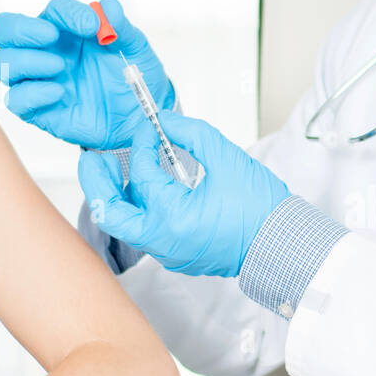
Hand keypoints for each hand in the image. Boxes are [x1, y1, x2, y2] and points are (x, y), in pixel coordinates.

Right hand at [0, 0, 173, 148]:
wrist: (140, 118)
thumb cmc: (133, 78)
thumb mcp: (135, 49)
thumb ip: (122, 28)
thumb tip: (109, 8)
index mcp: (65, 30)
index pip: (52, 11)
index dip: (67, 13)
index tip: (91, 26)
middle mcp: (44, 51)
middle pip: (4, 29)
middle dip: (20, 28)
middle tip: (50, 35)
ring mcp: (38, 80)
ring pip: (2, 63)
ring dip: (27, 60)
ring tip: (59, 66)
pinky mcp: (38, 110)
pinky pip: (15, 100)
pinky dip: (32, 93)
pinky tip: (59, 92)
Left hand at [78, 111, 289, 276]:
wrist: (283, 246)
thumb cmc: (262, 209)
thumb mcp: (227, 159)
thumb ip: (190, 133)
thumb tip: (165, 119)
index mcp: (173, 219)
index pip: (142, 174)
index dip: (142, 144)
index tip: (150, 126)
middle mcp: (164, 242)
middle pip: (113, 212)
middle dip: (97, 183)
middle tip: (91, 158)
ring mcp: (170, 254)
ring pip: (128, 223)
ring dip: (119, 195)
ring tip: (111, 169)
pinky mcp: (179, 256)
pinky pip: (148, 232)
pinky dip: (140, 208)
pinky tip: (144, 188)